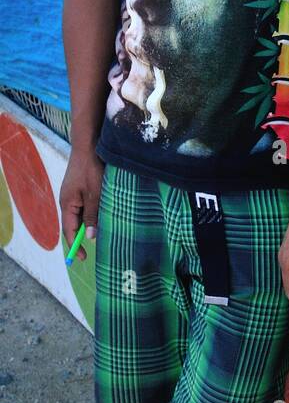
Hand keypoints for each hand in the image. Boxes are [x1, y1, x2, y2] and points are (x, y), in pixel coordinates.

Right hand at [59, 148, 103, 262]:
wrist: (88, 145)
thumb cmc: (91, 168)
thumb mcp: (94, 194)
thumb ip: (92, 215)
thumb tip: (91, 236)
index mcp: (67, 204)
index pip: (69, 230)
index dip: (75, 245)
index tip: (82, 258)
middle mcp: (68, 201)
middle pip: (75, 224)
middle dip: (85, 235)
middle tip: (98, 247)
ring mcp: (74, 194)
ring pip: (82, 214)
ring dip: (92, 222)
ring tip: (105, 231)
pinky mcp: (81, 188)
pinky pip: (86, 205)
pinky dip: (94, 211)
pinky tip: (106, 213)